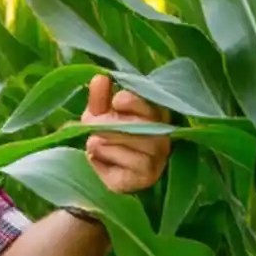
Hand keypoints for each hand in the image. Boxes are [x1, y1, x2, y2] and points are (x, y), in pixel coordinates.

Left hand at [81, 74, 171, 193]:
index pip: (153, 106)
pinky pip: (127, 164)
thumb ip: (100, 98)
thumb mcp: (100, 114)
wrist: (104, 171)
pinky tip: (98, 158)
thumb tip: (100, 77)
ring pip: (132, 144)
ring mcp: (157, 160)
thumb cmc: (106, 137)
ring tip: (94, 143)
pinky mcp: (145, 178)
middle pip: (143, 126)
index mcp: (156, 116)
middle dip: (111, 124)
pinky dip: (104, 159)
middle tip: (91, 126)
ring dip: (104, 142)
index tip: (117, 102)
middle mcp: (163, 138)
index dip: (135, 102)